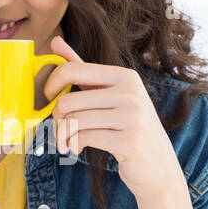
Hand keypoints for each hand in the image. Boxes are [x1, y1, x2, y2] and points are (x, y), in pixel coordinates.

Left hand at [43, 35, 176, 202]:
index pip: (72, 69)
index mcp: (125, 76)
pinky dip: (74, 145)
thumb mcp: (109, 94)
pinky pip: (83, 138)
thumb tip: (54, 42)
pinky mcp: (128, 141)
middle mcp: (130, 92)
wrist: (158, 166)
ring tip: (67, 141)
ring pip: (73, 121)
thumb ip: (82, 69)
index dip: (51, 85)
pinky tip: (78, 148)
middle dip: (56, 118)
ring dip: (63, 135)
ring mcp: (132, 116)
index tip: (49, 98)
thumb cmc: (129, 128)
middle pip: (67, 100)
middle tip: (59, 128)